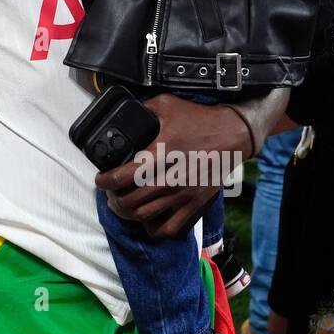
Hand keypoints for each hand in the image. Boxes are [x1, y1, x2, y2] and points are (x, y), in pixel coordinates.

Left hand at [94, 93, 249, 239]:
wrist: (232, 134)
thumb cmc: (199, 119)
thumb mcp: (166, 104)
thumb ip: (142, 108)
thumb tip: (124, 112)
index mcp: (160, 153)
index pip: (123, 176)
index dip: (105, 182)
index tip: (101, 179)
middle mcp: (170, 178)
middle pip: (130, 201)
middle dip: (113, 199)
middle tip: (110, 192)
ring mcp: (182, 194)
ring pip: (145, 216)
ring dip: (128, 213)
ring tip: (123, 204)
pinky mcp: (194, 204)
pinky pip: (169, 228)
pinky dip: (153, 228)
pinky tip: (147, 219)